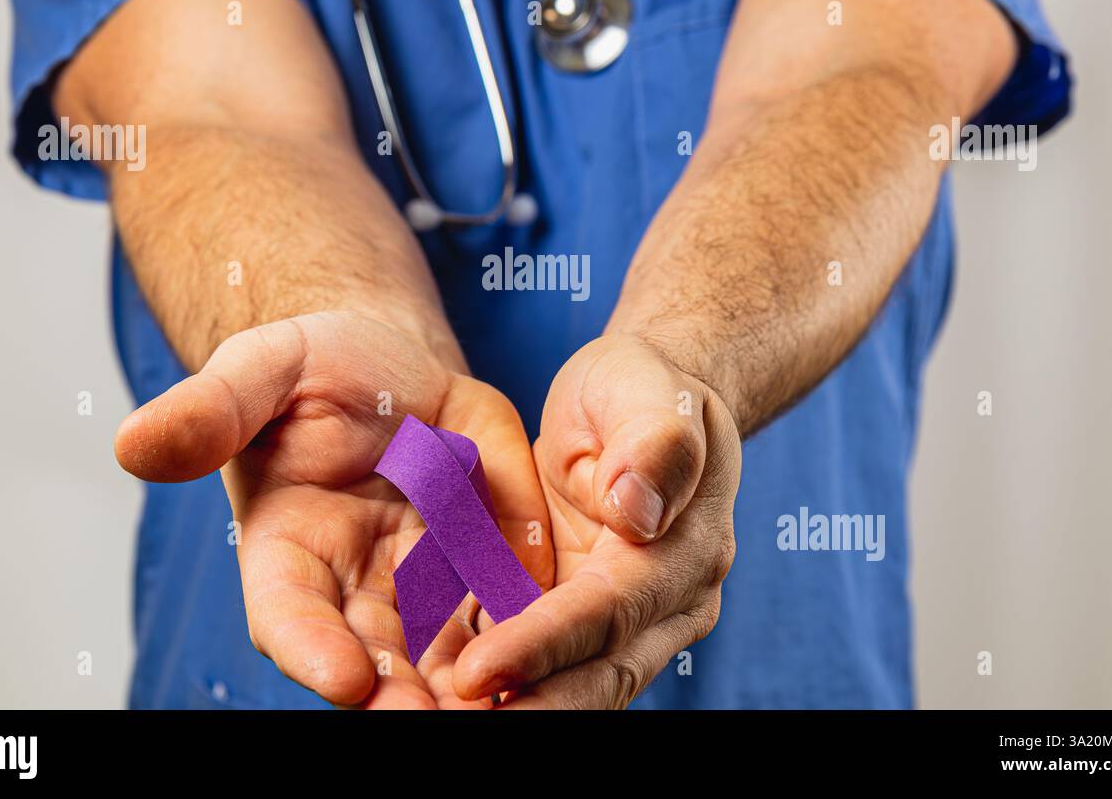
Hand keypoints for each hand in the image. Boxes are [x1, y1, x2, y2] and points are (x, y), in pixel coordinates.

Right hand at [114, 311, 553, 707]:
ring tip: (506, 715)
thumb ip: (213, 408)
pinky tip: (561, 659)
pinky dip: (530, 641)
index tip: (345, 680)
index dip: (310, 650)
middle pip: (373, 662)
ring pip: (447, 655)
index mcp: (286, 548)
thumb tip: (132, 444)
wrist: (393, 362)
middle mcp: (353, 585)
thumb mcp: (265, 368)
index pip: (288, 614)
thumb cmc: (315, 366)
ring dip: (472, 692)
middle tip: (438, 725)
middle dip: (402, 702)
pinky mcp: (486, 564)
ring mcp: (424, 582)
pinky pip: (509, 612)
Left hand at [453, 334, 740, 707]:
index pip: (609, 613)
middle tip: (443, 723)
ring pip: (569, 687)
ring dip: (507, 709)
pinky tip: (432, 692)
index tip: (476, 672)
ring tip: (427, 717)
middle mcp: (665, 606)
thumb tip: (639, 511)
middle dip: (524, 708)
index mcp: (683, 552)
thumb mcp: (649, 392)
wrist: (641, 408)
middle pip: (594, 676)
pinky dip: (496, 687)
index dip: (543, 645)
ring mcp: (628, 625)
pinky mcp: (584, 625)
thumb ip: (654, 444)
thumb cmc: (642, 389)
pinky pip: (542, 669)